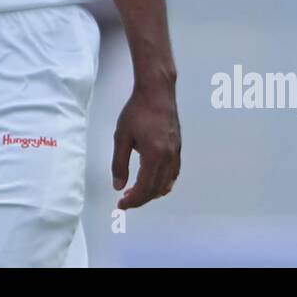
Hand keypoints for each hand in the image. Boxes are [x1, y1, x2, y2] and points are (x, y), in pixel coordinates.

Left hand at [111, 82, 180, 209]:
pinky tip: (155, 184)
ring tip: (136, 194)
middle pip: (156, 189)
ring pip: (166, 183)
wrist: (157, 92)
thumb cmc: (138, 110)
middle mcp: (168, 157)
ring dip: (151, 193)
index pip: (144, 188)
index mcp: (154, 155)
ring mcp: (176, 153)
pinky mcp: (178, 148)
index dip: (132, 200)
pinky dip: (164, 184)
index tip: (121, 204)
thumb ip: (119, 164)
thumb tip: (118, 186)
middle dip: (140, 199)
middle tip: (125, 201)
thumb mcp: (121, 136)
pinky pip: (173, 173)